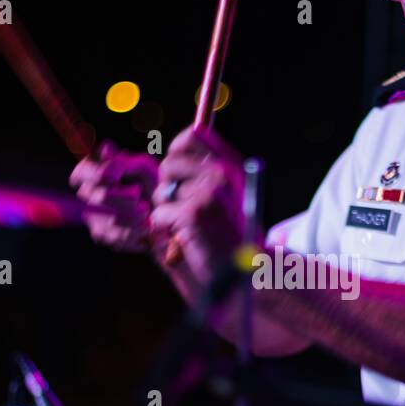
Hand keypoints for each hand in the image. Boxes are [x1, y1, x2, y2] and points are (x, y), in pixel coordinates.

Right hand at [69, 141, 159, 251]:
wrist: (168, 211)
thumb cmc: (154, 183)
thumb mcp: (144, 167)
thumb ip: (124, 161)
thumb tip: (105, 148)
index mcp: (96, 174)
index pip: (81, 172)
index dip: (95, 174)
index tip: (115, 176)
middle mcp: (90, 195)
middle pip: (100, 197)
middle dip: (127, 199)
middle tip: (143, 200)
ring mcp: (94, 217)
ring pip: (109, 220)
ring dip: (135, 217)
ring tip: (147, 212)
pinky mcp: (103, 236)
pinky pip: (116, 237)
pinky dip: (136, 233)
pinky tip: (145, 227)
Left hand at [150, 125, 245, 283]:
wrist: (245, 270)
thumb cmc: (228, 235)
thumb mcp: (224, 196)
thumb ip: (204, 172)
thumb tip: (173, 152)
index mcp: (230, 166)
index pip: (193, 135)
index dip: (177, 149)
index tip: (175, 168)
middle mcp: (221, 174)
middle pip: (170, 162)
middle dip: (166, 183)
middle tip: (178, 203)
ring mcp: (207, 193)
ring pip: (162, 190)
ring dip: (166, 209)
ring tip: (187, 224)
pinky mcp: (192, 214)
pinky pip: (160, 213)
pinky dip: (166, 229)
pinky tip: (184, 237)